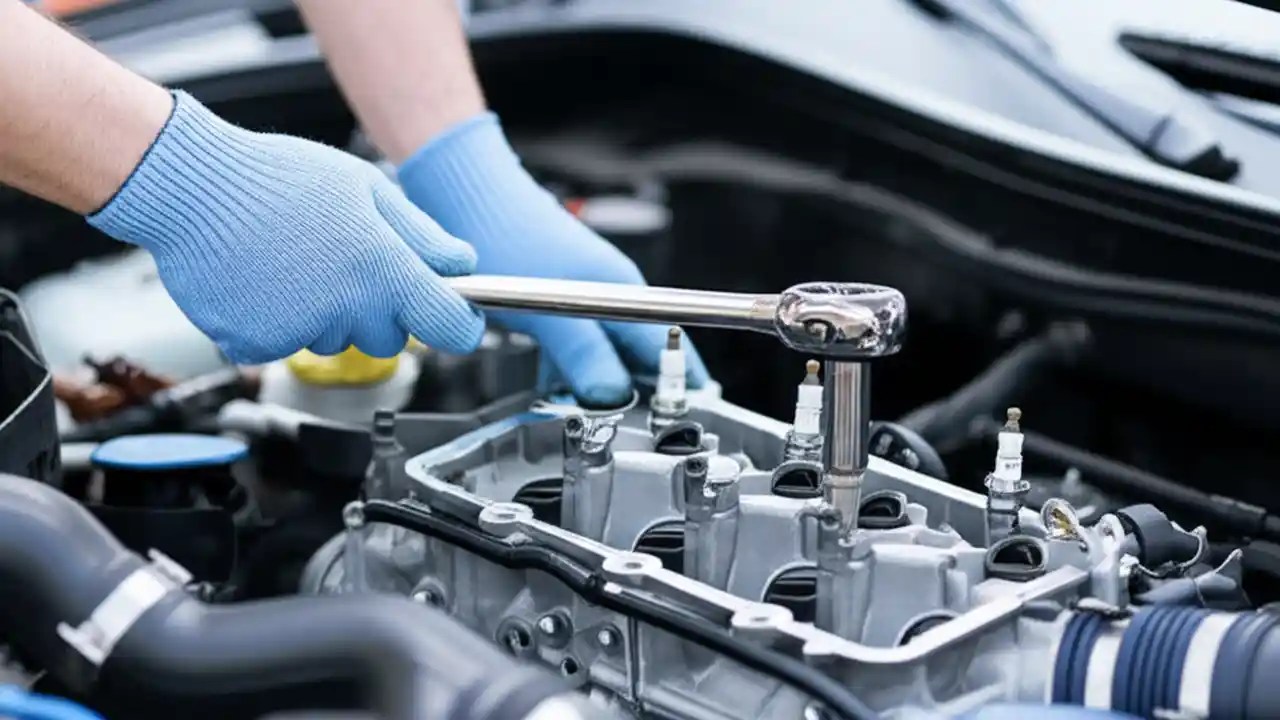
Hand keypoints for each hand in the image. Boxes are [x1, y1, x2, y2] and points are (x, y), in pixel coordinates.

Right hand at [87, 92, 483, 363]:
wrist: (189, 185)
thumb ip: (420, 234)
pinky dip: (278, 322)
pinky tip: (263, 280)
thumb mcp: (365, 189)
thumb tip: (462, 264)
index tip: (460, 319)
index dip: (461, 324)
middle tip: (346, 264)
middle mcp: (344, 308)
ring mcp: (298, 331)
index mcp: (380, 269)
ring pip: (335, 342)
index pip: (448, 324)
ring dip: (325, 314)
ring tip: (294, 261)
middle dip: (380, 311)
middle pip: (390, 339)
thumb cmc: (277, 178)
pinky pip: (284, 346)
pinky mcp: (256, 345)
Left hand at [398, 112, 709, 405]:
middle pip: (640, 355)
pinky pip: (574, 346)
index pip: (671, 346)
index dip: (680, 385)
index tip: (683, 419)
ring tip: (589, 417)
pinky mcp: (557, 301)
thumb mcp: (548, 307)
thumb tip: (611, 395)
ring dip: (596, 386)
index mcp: (624, 291)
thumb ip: (583, 352)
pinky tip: (551, 387)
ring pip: (604, 354)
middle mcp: (612, 293)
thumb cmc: (507, 233)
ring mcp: (584, 296)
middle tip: (631, 430)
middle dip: (639, 395)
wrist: (465, 192)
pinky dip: (567, 370)